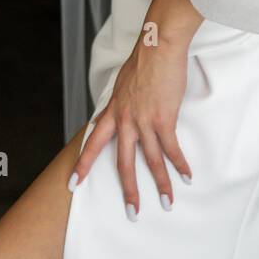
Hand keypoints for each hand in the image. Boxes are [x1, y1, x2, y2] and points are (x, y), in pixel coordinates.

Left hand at [69, 20, 192, 215]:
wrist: (158, 46)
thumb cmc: (145, 61)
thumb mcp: (124, 84)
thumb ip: (123, 103)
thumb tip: (127, 113)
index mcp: (113, 110)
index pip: (92, 141)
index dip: (83, 164)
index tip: (73, 183)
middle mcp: (125, 119)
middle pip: (122, 162)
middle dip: (128, 190)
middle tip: (132, 212)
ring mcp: (143, 120)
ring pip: (150, 160)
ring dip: (161, 184)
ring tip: (167, 202)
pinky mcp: (163, 118)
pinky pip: (171, 149)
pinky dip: (179, 164)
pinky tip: (186, 176)